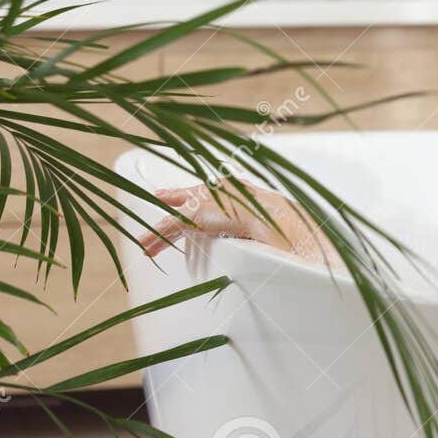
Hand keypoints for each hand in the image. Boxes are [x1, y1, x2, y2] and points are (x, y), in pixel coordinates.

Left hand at [144, 180, 334, 263]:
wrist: (274, 217)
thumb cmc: (282, 220)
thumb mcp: (277, 223)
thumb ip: (274, 230)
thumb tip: (293, 245)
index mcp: (237, 190)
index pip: (215, 191)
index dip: (204, 194)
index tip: (195, 195)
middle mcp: (218, 192)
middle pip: (191, 195)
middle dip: (174, 197)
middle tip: (162, 196)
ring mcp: (204, 202)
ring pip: (175, 214)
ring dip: (159, 229)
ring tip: (146, 240)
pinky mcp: (194, 215)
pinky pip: (168, 227)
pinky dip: (155, 237)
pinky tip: (145, 248)